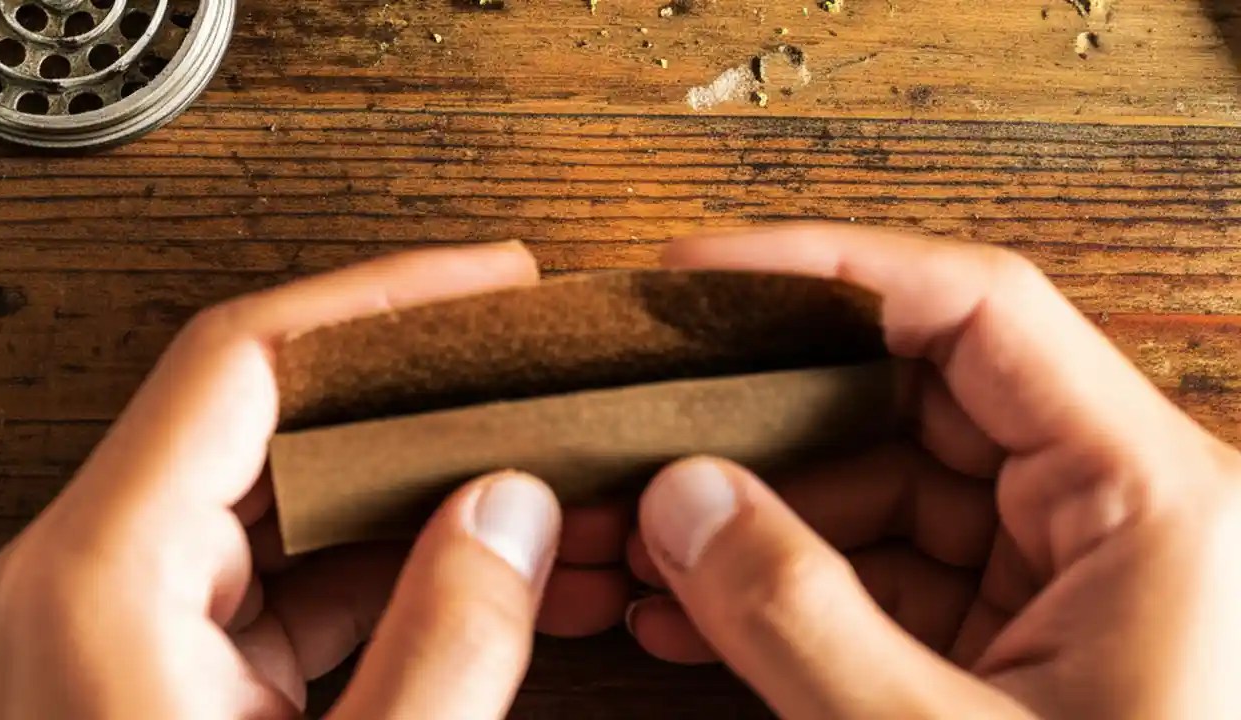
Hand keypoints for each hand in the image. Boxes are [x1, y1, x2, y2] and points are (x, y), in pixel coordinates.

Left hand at [0, 242, 629, 718]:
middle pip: (273, 425)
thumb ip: (448, 650)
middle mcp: (88, 583)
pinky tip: (480, 580)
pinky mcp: (151, 679)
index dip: (381, 300)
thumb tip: (514, 515)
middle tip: (532, 379)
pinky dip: (379, 577)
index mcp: (103, 581)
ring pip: (284, 509)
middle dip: (424, 404)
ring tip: (535, 489)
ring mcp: (113, 631)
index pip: (247, 362)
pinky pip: (277, 589)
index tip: (489, 280)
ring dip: (415, 499)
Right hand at [620, 225, 1240, 716]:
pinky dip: (788, 588)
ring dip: (756, 515)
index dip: (832, 271)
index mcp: (1152, 500)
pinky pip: (886, 576)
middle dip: (762, 415)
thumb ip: (802, 620)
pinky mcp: (1014, 641)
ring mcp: (1059, 580)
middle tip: (642, 416)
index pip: (980, 311)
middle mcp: (1111, 516)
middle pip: (913, 397)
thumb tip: (680, 499)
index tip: (701, 274)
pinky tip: (689, 609)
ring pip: (883, 491)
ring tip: (636, 536)